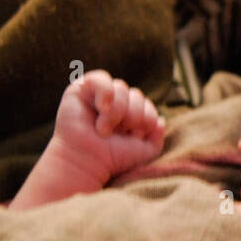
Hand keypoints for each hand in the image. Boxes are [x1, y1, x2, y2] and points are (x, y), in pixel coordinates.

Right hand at [50, 70, 165, 184]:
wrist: (87, 163)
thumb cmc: (112, 159)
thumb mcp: (145, 151)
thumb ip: (157, 136)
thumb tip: (160, 120)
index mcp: (128, 113)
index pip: (147, 104)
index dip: (145, 119)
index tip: (133, 137)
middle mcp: (113, 102)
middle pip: (136, 94)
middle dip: (132, 116)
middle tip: (116, 133)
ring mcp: (97, 95)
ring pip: (121, 88)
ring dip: (117, 111)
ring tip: (103, 129)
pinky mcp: (79, 90)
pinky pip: (100, 78)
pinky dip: (105, 92)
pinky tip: (102, 107)